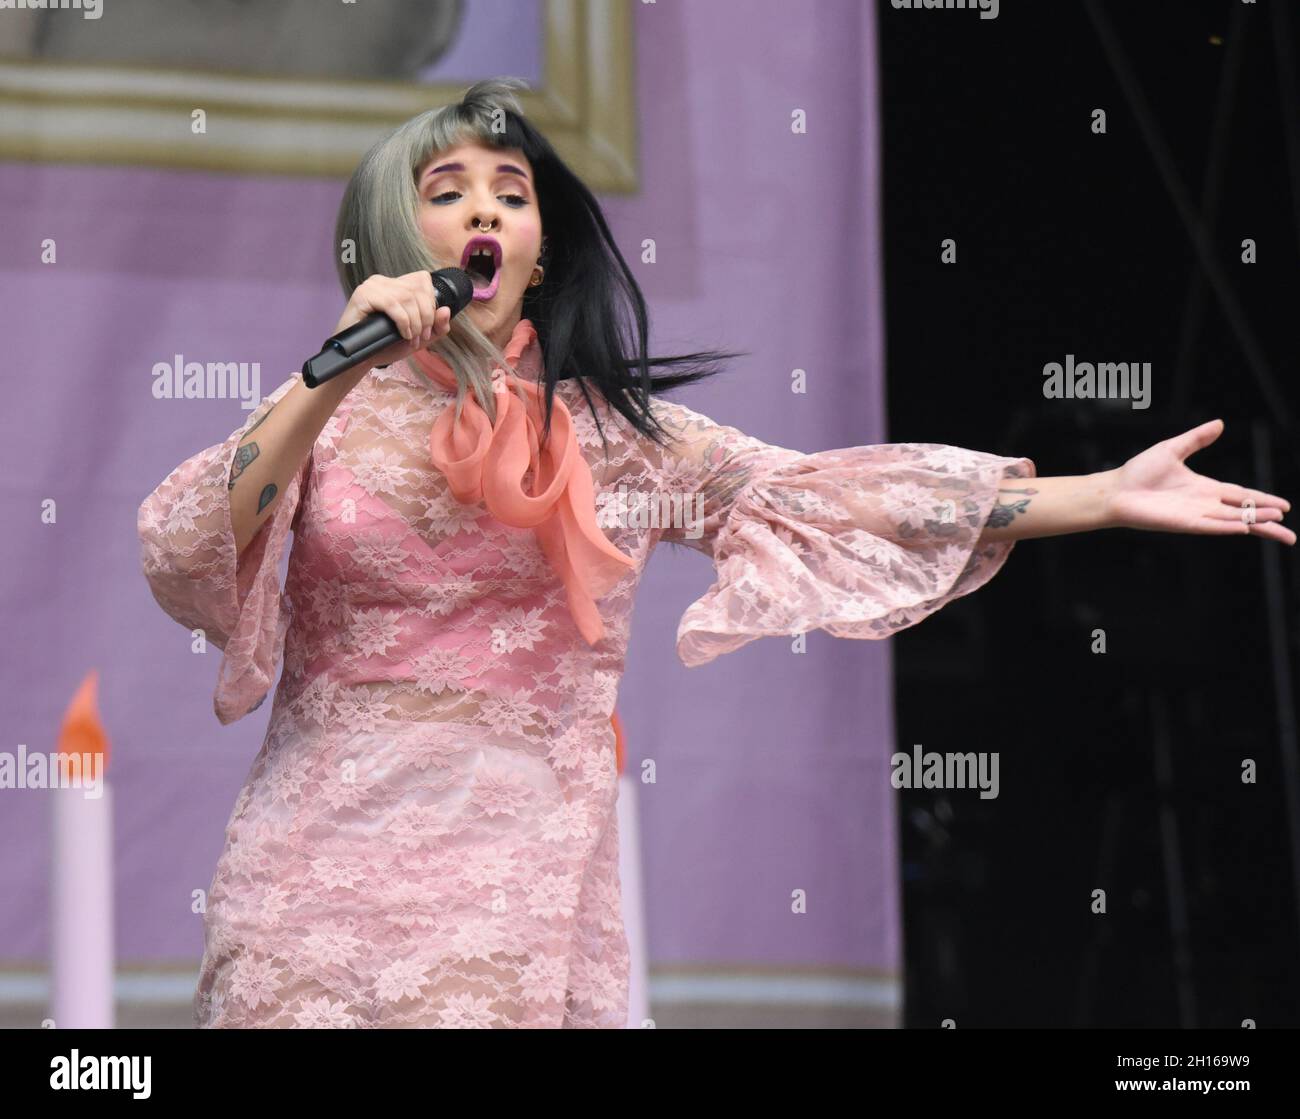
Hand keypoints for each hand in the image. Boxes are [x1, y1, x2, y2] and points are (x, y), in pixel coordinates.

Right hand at [333, 271, 453, 371]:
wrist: (360, 358)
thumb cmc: (385, 346)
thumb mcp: (418, 338)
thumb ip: (436, 327)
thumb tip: (446, 310)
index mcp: (396, 285)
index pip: (423, 280)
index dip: (431, 302)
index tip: (428, 327)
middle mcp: (384, 281)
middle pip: (418, 289)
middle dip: (426, 316)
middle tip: (421, 337)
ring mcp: (372, 286)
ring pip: (407, 297)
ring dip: (415, 322)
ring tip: (411, 338)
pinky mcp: (363, 294)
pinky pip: (392, 303)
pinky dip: (403, 321)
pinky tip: (402, 333)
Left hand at [1102, 419, 1293, 544]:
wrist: (1115, 490)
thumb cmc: (1139, 472)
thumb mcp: (1172, 449)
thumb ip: (1197, 438)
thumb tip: (1219, 423)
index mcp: (1205, 489)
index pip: (1242, 496)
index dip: (1263, 500)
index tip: (1285, 507)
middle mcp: (1204, 504)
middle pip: (1243, 514)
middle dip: (1267, 521)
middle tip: (1290, 532)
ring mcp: (1195, 515)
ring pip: (1232, 522)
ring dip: (1255, 523)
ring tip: (1279, 526)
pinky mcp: (1182, 523)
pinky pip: (1210, 526)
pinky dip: (1228, 527)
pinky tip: (1245, 528)